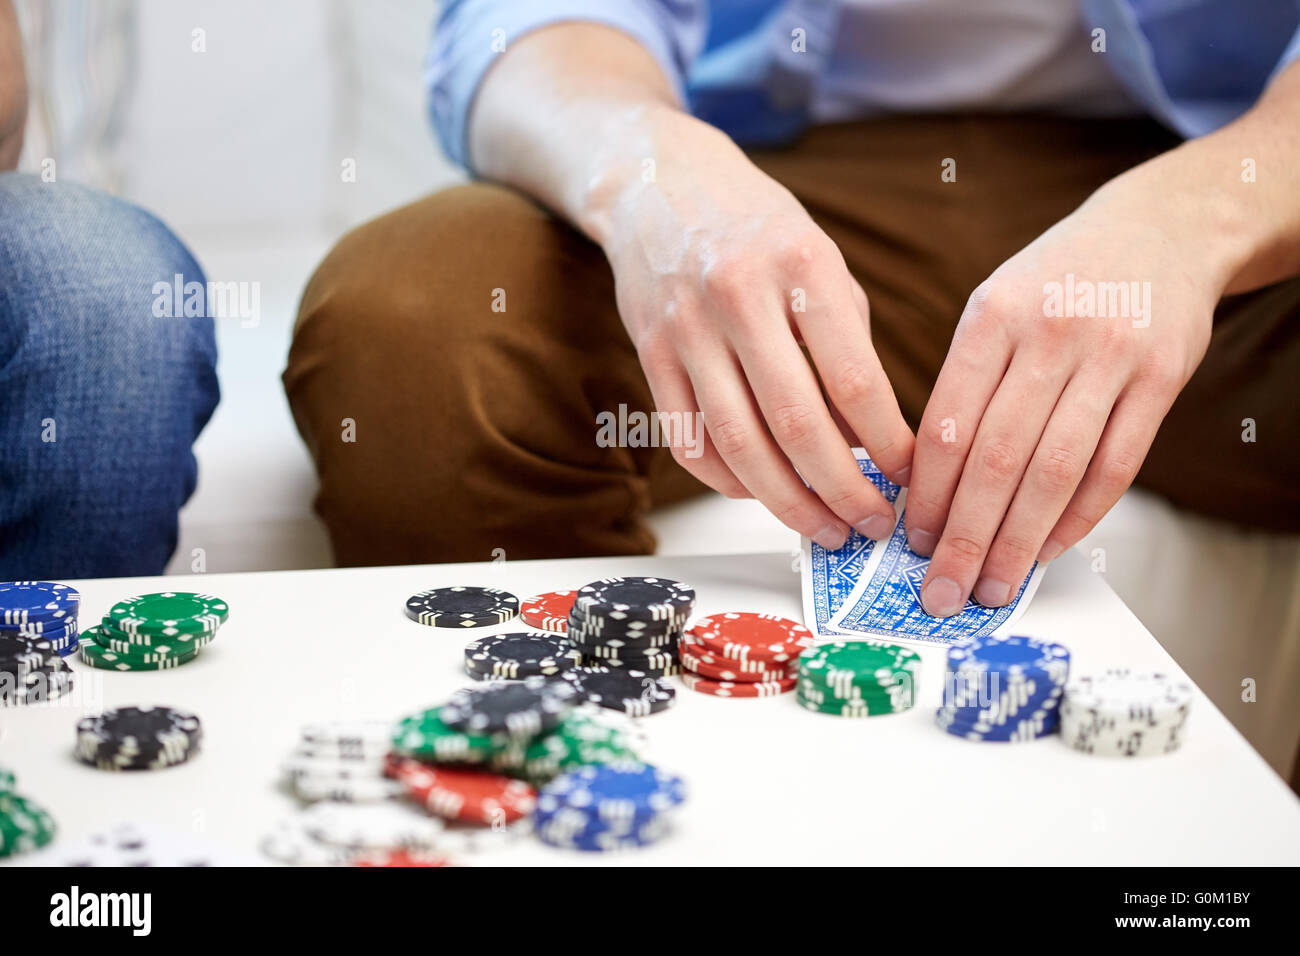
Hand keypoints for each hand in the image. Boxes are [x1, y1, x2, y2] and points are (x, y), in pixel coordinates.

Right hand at [596, 109, 913, 548]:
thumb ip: (846, 342)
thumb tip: (871, 439)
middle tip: (870, 524)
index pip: (854, 379)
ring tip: (823, 527)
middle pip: (797, 423)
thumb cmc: (754, 227)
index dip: (888, 442)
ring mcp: (687, 327)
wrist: (658, 184)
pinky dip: (727, 480)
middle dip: (842, 489)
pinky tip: (759, 493)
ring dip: (787, 501)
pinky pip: (689, 439)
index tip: (909, 478)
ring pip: (740, 443)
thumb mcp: (819, 258)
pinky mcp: (650, 353)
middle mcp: (740, 295)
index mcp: (801, 265)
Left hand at [906, 182, 1219, 615]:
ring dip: (1018, 542)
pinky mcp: (1161, 378)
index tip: (911, 542)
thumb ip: (964, 382)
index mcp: (992, 317)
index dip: (927, 495)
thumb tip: (925, 482)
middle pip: (997, 458)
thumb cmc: (1058, 279)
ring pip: (1055, 471)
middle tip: (943, 590)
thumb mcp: (995, 304)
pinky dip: (1078, 518)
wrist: (1161, 228)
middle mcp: (1049, 334)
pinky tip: (1048, 549)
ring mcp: (1110, 356)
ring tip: (993, 587)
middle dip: (964, 536)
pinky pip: (1114, 466)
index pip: (947, 424)